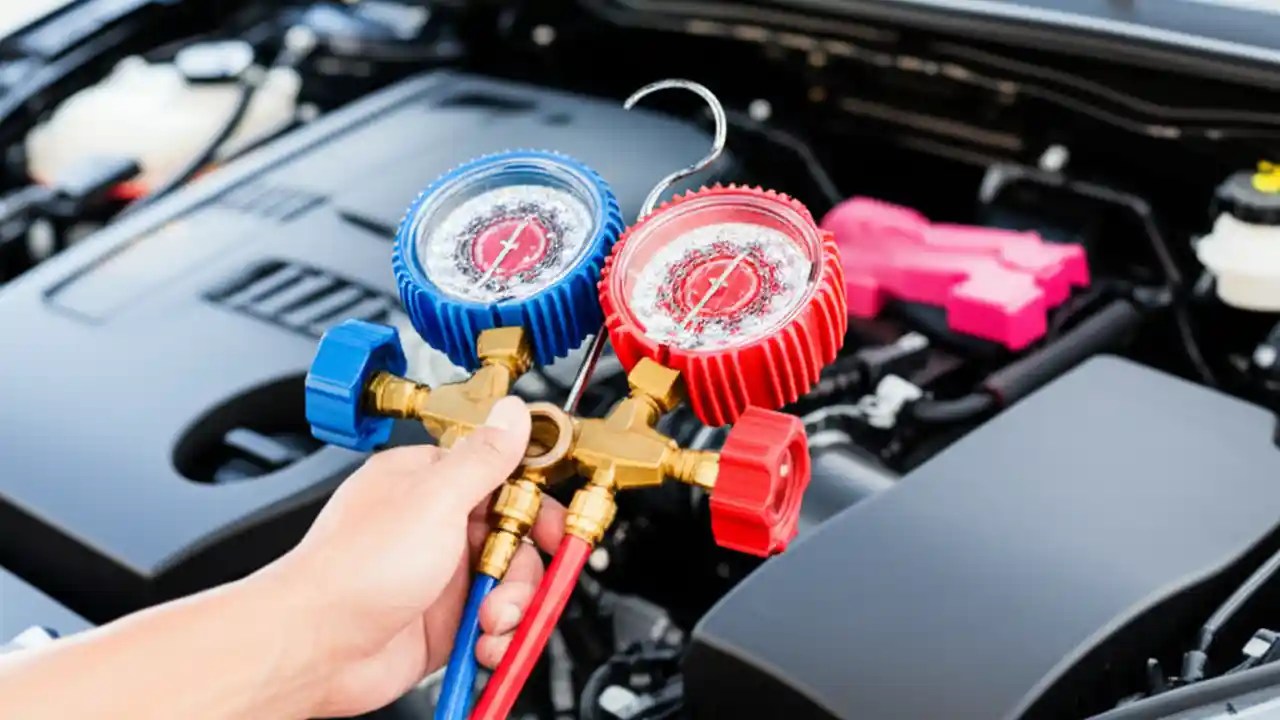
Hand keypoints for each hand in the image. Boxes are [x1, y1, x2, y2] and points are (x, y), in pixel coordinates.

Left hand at [262, 396, 564, 717]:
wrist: (314, 649)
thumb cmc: (352, 571)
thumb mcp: (433, 501)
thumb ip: (484, 459)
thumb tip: (512, 413)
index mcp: (431, 485)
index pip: (505, 480)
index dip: (536, 505)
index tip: (553, 527)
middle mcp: (437, 528)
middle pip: (517, 540)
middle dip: (524, 569)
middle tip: (511, 583)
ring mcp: (440, 577)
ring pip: (509, 587)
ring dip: (512, 609)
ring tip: (491, 622)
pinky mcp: (442, 623)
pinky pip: (493, 626)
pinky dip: (498, 639)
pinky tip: (482, 643)